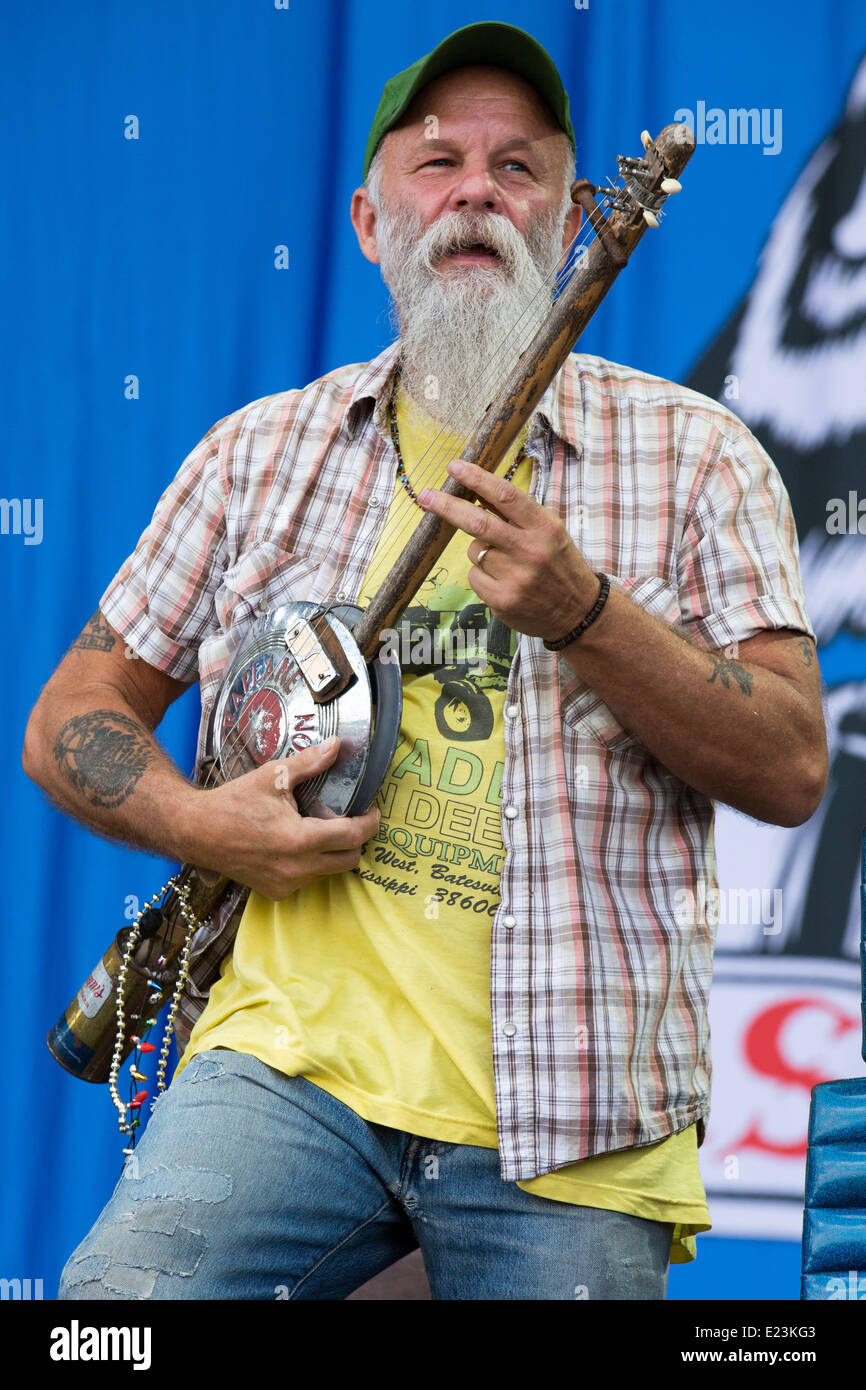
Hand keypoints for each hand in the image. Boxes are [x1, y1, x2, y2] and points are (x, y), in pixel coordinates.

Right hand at [185, 738, 380, 899]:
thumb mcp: (272, 777)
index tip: (372, 812)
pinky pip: (309, 880)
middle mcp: (297, 868)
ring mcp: (286, 884)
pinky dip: (313, 865)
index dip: (370, 823)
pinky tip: (300, 845)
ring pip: (330, 872)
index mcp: (300, 840)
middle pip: (350, 860)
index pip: (353, 837)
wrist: (196, 831)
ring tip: (324, 829)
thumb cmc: (233, 802)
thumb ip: (309, 763)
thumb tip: (337, 746)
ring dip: (335, 853)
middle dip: (357, 840)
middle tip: (352, 819)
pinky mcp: (275, 892)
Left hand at [418, 459, 598, 640]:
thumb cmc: (559, 565)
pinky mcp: (502, 600)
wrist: (578, 611)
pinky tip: (503, 583)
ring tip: (506, 564)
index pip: (505, 495)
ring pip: (474, 552)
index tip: (454, 467)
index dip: (476, 478)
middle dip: (447, 506)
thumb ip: (516, 514)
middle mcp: (530, 550)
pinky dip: (481, 576)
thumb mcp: (549, 532)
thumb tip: (478, 492)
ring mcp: (515, 577)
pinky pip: (474, 577)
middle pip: (478, 522)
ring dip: (479, 552)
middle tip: (426, 496)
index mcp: (544, 527)